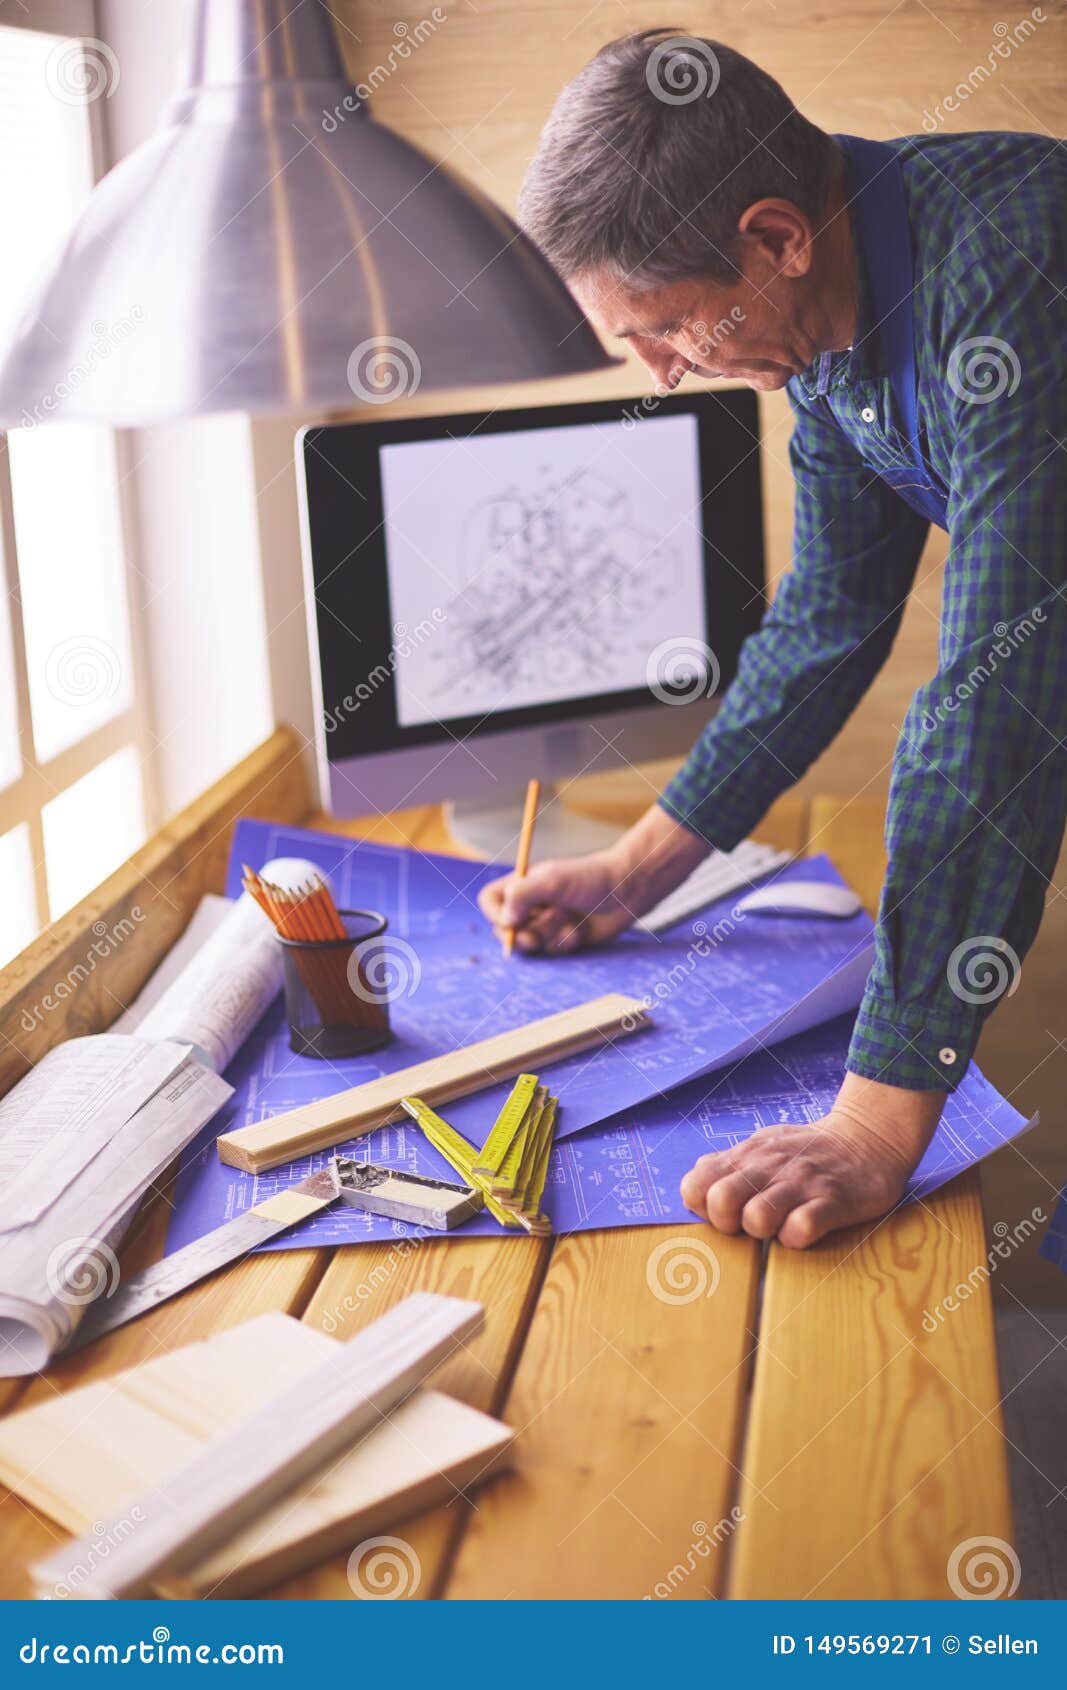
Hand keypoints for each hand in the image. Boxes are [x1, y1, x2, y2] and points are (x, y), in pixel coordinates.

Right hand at [477, 802, 708, 954]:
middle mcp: (531, 905)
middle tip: (533, 938)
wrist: (626, 891)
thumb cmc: (589, 879)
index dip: (494, 913)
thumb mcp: (552, 881)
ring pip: (531, 944)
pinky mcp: (563, 940)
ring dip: (549, 935)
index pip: (491, 900)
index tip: (508, 920)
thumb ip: (522, 895)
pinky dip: (566, 942)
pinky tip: (582, 930)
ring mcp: (547, 924)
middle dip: (521, 936)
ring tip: (569, 919)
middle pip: (506, 930)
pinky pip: (553, 951)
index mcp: (523, 885)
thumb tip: (505, 921)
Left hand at [680, 1073, 944, 1248]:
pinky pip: (802, 1227)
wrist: (867, 1138)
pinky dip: (798, 1237)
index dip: (703, 1207)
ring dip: (766, 1231)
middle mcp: (767, 1166)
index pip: (694, 1185)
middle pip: (720, 1201)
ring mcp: (800, 1182)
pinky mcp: (832, 1200)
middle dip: (729, 1224)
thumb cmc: (807, 1152)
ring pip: (758, 1216)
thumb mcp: (761, 1148)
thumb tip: (696, 1189)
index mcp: (745, 1155)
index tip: (726, 1213)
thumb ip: (728, 1167)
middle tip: (751, 1224)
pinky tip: (806, 1229)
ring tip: (781, 1225)